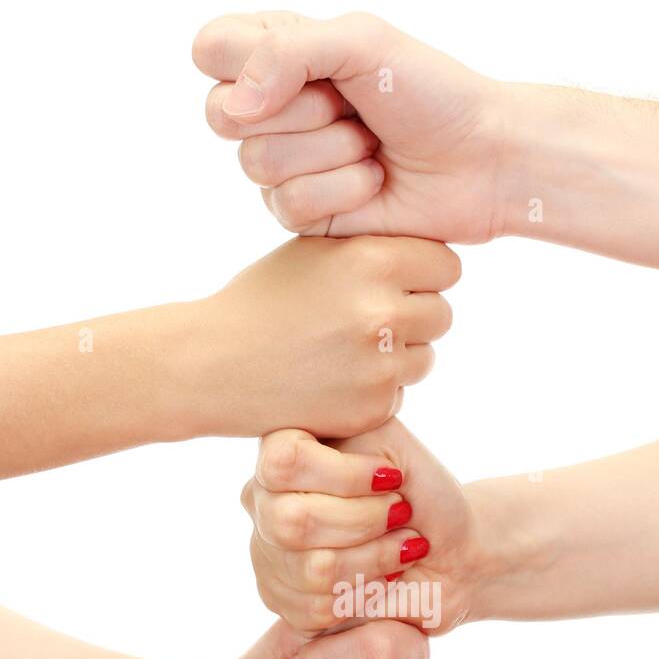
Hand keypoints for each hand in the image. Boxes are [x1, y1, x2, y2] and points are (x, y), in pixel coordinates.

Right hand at [168, 235, 458, 437]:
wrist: (213, 364)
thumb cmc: (262, 301)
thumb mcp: (314, 252)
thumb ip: (374, 250)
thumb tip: (430, 257)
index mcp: (372, 260)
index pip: (446, 266)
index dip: (422, 275)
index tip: (398, 284)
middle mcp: (383, 312)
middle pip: (442, 313)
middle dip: (414, 317)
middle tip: (368, 323)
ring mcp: (380, 366)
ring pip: (424, 357)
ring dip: (398, 357)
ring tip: (347, 352)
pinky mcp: (372, 408)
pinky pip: (399, 395)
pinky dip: (375, 391)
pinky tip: (334, 381)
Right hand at [193, 11, 510, 242]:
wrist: (481, 161)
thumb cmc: (432, 93)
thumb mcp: (362, 43)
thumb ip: (287, 52)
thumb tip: (235, 107)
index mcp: (280, 53)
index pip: (211, 50)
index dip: (244, 65)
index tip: (307, 68)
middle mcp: (274, 109)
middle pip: (224, 117)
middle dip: (300, 112)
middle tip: (351, 108)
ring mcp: (288, 164)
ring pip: (258, 165)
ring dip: (330, 153)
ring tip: (372, 146)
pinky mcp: (306, 214)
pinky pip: (289, 206)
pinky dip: (343, 192)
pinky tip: (376, 183)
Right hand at [241, 420, 480, 635]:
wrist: (451, 553)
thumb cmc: (422, 494)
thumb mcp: (391, 442)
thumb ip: (346, 426)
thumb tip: (312, 439)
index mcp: (282, 454)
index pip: (285, 462)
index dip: (345, 476)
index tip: (392, 479)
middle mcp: (265, 504)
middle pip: (294, 522)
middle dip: (366, 521)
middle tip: (400, 515)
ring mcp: (268, 556)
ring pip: (313, 568)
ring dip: (375, 559)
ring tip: (402, 548)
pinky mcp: (286, 603)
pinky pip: (318, 607)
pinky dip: (368, 592)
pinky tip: (385, 578)